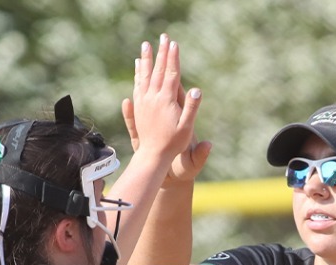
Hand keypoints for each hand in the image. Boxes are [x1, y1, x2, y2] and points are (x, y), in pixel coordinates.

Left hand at [119, 35, 200, 162]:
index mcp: (166, 101)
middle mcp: (153, 98)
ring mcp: (144, 102)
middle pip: (158, 71)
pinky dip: (139, 73)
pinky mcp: (138, 107)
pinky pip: (138, 85)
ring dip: (147, 59)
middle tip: (163, 37)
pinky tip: (139, 66)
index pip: (171, 74)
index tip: (174, 44)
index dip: (173, 58)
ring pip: (145, 76)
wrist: (153, 156)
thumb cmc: (173, 144)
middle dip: (161, 53)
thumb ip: (191, 108)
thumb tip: (197, 89)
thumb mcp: (186, 128)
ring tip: (146, 45)